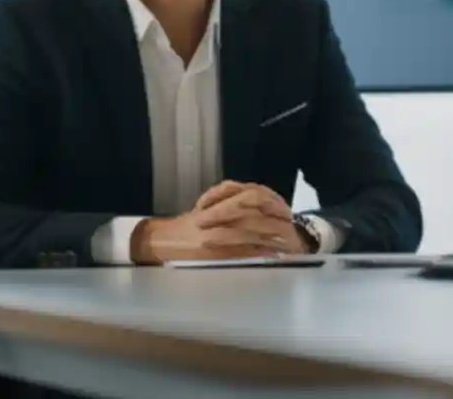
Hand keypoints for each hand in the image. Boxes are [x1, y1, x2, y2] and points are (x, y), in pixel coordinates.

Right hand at [129, 181, 304, 263]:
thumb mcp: (207, 211)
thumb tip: (256, 209)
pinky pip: (240, 250)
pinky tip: (272, 255)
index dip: (270, 202)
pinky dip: (258, 252)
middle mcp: (217, 215)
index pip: (249, 197)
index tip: (284, 209)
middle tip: (291, 225)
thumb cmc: (184, 227)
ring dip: (271, 236)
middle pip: (253, 212)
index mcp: (217, 203)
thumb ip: (227, 206)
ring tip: (288, 242)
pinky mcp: (214, 251)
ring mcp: (215, 232)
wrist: (161, 241)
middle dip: (274, 218)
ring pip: (249, 230)